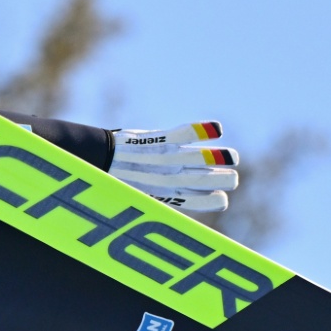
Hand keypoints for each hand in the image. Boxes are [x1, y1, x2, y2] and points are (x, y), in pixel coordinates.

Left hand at [108, 121, 239, 212]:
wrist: (99, 159)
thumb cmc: (121, 180)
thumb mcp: (145, 196)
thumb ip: (169, 194)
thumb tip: (190, 195)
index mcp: (168, 195)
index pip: (207, 201)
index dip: (219, 198)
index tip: (219, 195)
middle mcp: (171, 178)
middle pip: (214, 181)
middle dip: (228, 179)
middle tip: (228, 176)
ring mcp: (167, 158)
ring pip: (206, 159)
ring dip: (224, 158)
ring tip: (231, 158)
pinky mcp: (161, 138)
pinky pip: (188, 132)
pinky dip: (205, 129)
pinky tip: (218, 129)